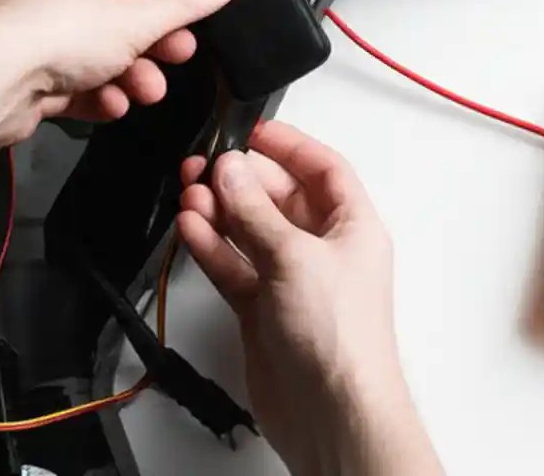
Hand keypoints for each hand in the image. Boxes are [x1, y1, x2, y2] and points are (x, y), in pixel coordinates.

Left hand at [0, 0, 237, 142]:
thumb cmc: (58, 33)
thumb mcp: (137, 17)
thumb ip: (185, 2)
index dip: (164, 15)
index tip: (188, 40)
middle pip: (111, 24)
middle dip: (146, 54)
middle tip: (169, 70)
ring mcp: (24, 36)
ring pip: (90, 58)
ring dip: (123, 79)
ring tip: (142, 95)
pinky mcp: (16, 78)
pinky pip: (66, 85)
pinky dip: (92, 96)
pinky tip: (110, 107)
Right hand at [178, 122, 441, 475]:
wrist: (331, 411)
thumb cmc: (341, 338)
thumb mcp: (295, 256)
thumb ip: (255, 211)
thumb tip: (231, 170)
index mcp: (353, 226)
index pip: (323, 168)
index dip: (288, 146)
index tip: (250, 131)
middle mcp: (324, 250)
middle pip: (279, 197)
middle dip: (242, 180)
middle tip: (205, 165)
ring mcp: (292, 280)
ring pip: (250, 231)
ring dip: (220, 211)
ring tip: (190, 192)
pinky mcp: (263, 310)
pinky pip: (234, 266)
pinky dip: (212, 247)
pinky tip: (191, 228)